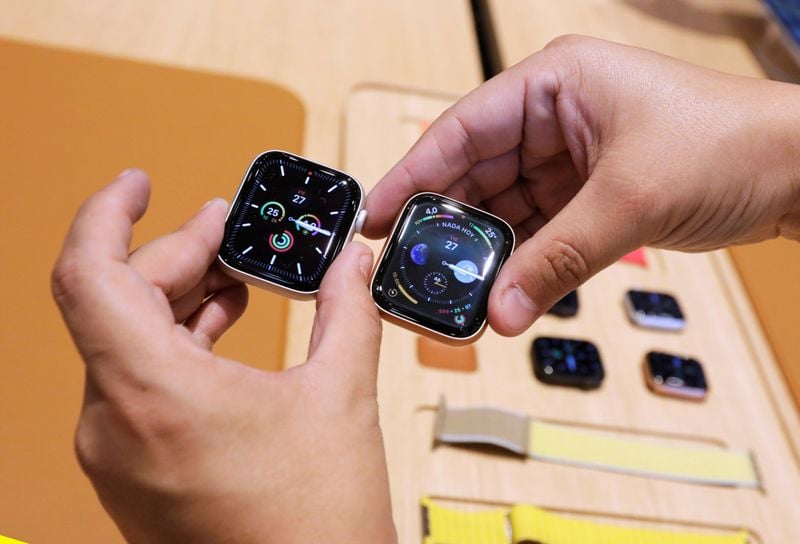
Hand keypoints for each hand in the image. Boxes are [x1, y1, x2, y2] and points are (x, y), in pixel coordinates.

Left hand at [51, 170, 395, 542]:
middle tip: (225, 226)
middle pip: (118, 301)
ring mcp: (118, 453)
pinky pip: (135, 382)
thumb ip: (347, 311)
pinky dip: (174, 342)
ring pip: (124, 342)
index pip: (88, 275)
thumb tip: (350, 262)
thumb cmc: (317, 526)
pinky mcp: (134, 471)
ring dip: (175, 297)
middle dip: (175, 253)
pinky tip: (221, 326)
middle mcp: (113, 425)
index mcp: (154, 395)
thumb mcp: (341, 398)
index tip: (138, 182)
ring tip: (231, 273)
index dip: (106, 214)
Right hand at [365, 35, 799, 335]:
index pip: (460, 128)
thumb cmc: (730, 143)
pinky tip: (497, 288)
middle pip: (476, 173)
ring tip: (449, 289)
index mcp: (554, 85)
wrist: (797, 172)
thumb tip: (501, 310)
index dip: (412, 173)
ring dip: (482, 250)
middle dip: (446, 223)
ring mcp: (570, 158)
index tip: (376, 214)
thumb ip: (555, 259)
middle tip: (409, 266)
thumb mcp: (627, 200)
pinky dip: (520, 260)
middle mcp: (555, 117)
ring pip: (504, 208)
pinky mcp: (589, 194)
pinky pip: (537, 230)